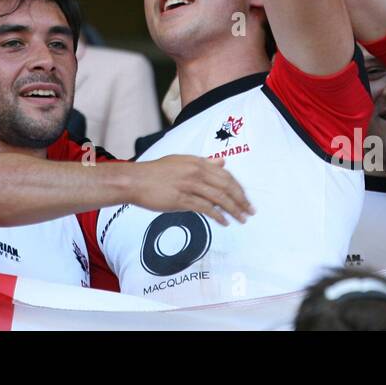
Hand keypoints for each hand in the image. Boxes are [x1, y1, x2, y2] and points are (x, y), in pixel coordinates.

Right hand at [126, 154, 254, 225]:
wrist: (135, 180)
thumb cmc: (156, 172)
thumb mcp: (181, 161)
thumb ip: (203, 162)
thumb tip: (222, 163)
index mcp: (197, 162)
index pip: (225, 175)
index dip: (238, 188)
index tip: (245, 198)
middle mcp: (196, 172)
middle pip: (226, 187)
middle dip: (241, 200)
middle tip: (250, 211)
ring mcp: (189, 186)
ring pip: (219, 198)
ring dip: (233, 210)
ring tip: (241, 219)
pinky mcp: (182, 199)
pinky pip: (205, 208)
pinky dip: (218, 216)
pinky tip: (224, 222)